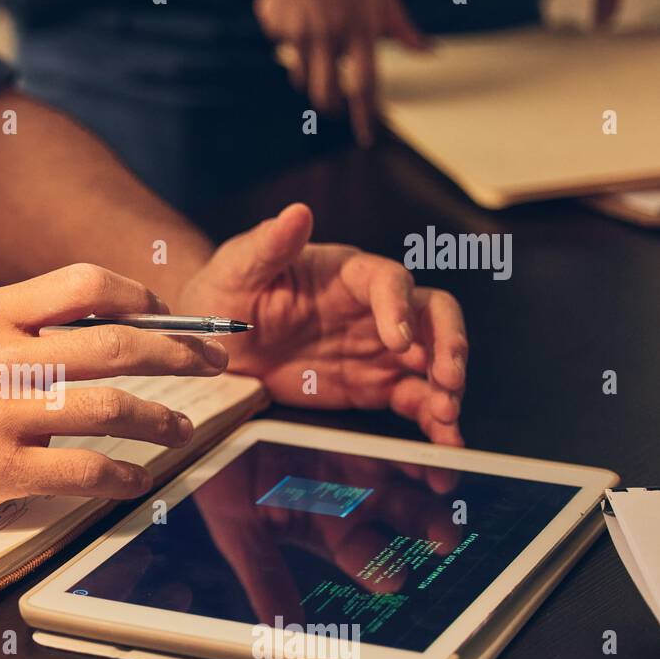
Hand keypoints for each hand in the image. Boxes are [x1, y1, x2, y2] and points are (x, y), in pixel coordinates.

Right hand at [0, 264, 228, 524]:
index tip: (168, 316)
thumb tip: (96, 329)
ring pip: (111, 407)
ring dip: (162, 418)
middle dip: (180, 354)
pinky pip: (83, 470)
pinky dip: (122, 475)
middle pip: (117, 344)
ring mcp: (0, 414)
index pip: (85, 285)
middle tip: (211, 363)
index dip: (141, 298)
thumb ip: (17, 327)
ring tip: (182, 427)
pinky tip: (137, 479)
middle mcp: (0, 356)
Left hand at [177, 203, 466, 445]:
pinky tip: (444, 445)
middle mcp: (372, 309)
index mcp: (345, 274)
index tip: (398, 341)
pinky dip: (432, 422)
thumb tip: (297, 213)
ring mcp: (377, 349)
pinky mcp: (372, 386)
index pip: (389, 280)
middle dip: (448, 346)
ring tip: (446, 420)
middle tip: (449, 380)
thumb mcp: (236, 269)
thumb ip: (268, 245)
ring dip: (446, 389)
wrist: (210, 342)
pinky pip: (412, 400)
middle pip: (431, 316)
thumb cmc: (225, 293)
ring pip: (431, 361)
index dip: (400, 307)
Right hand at [190, 447, 461, 624]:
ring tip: (447, 485)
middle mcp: (348, 496)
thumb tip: (283, 633)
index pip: (365, 557)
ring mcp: (357, 458)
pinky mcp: (358, 421)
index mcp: (323, 527)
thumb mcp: (236, 527)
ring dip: (434, 482)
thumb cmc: (216, 473)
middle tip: (443, 538)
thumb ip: (264, 577)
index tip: (393, 577)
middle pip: (402, 518)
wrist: (206, 414)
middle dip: (428, 527)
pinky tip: (432, 448)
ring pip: (410, 477)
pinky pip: (397, 435)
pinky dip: (416, 443)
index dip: (382, 568)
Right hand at [243, 0, 428, 145]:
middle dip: (332, 107)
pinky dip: (291, 41)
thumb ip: (403, 27)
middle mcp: (330, 33)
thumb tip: (430, 52)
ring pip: (302, 78)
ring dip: (311, 76)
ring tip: (317, 49)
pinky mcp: (277, 26)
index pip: (365, 84)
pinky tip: (297, 13)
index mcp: (360, 26)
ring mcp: (300, 31)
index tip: (365, 139)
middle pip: (327, 94)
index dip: (365, 116)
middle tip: (337, 105)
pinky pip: (284, 49)